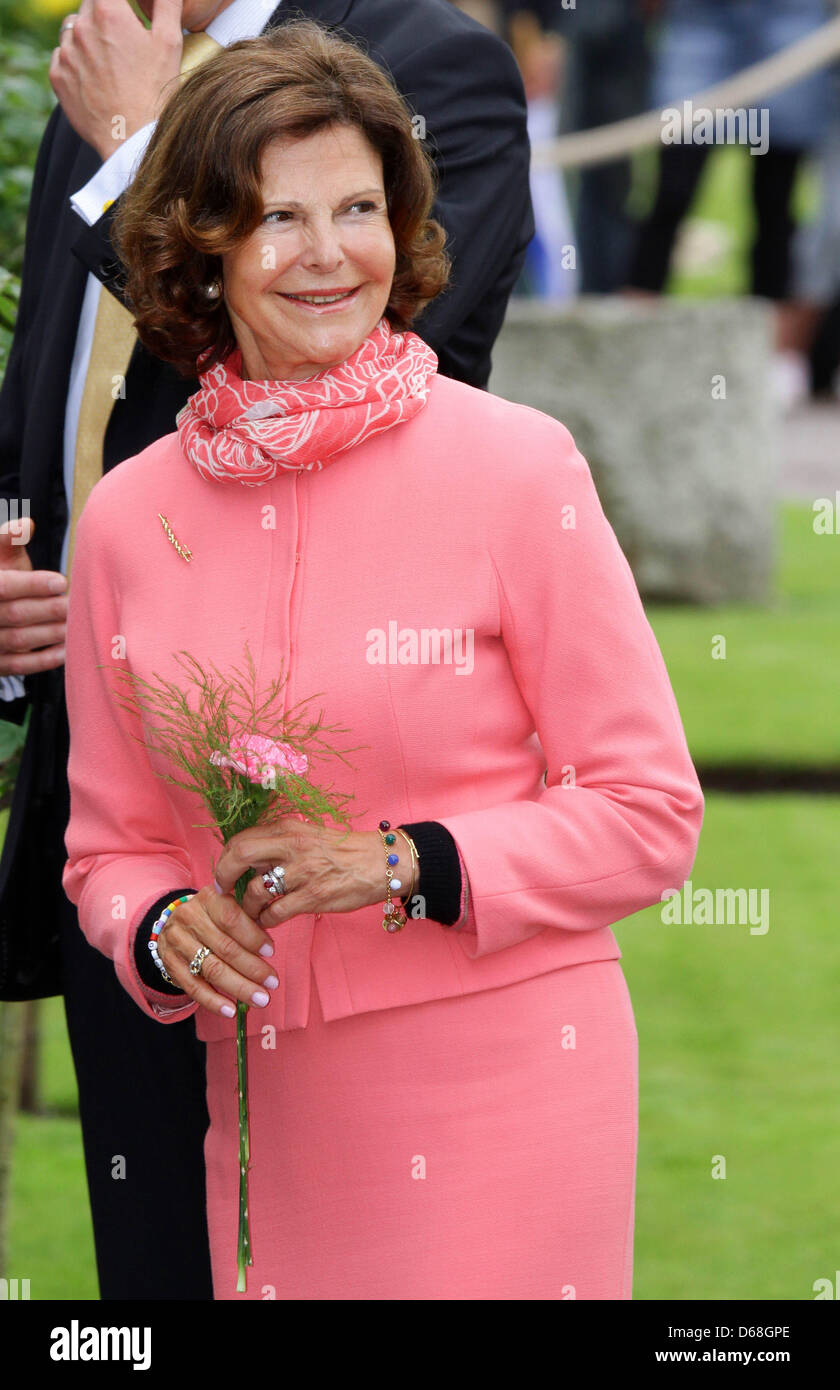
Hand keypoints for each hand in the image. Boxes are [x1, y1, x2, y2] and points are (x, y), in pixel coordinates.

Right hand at [0, 517, 67, 675]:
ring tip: (78, 624)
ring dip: (52, 632)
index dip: (32, 584)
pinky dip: (46, 659)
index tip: (62, 581)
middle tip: (76, 604)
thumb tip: (26, 523)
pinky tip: (69, 649)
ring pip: (20, 640)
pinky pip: (21, 665)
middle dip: (48, 609)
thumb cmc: (2, 576)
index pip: (4, 586)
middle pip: (15, 614)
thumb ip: (8, 538)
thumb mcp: (0, 557)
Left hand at [49, 0, 183, 162]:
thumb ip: (166, 4)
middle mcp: (81, 27)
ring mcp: (66, 53)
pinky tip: (95, 78)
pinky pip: (61, 56)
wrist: (132, 140)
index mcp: (109, 12)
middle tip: (124, 41)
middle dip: (105, 17)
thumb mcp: (169, 41)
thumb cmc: (155, 91)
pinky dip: (75, 61)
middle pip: (89, 7)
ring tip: (109, 61)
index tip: (128, 17)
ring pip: (72, 30)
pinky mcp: (58, 77)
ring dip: (87, 36)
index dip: (119, 5)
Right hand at [156, 884, 279, 1017]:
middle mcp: (189, 917)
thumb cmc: (214, 916)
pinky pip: (193, 987)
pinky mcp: (171, 964)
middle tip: (272, 983)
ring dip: (239, 987)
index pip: (231, 918)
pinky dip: (213, 1002)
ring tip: (260, 999)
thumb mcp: (228, 906)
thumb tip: (269, 948)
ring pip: (212, 969)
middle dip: (252, 968)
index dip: (253, 936)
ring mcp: (177, 942)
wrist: (175, 924)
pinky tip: (231, 1011)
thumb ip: (248, 920)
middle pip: (224, 948)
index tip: (271, 952)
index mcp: (209, 898)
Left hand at [214, 816, 392, 927]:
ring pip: (254, 891)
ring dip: (247, 907)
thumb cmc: (343, 851)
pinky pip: (275, 913)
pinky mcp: (313, 896)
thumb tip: (247, 861)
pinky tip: (270, 921)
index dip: (224, 858)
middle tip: (223, 892)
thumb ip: (279, 844)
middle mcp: (292, 845)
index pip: (241, 839)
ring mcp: (302, 872)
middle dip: (224, 875)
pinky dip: (266, 920)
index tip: (223, 873)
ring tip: (253, 913)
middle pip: (239, 855)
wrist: (381, 863)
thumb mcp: (308, 836)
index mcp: (288, 828)